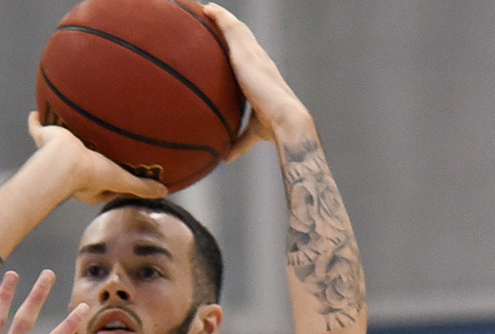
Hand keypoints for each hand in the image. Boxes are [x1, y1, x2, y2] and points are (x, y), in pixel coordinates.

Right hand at [27, 113, 166, 203]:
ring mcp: (54, 153)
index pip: (103, 183)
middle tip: (97, 146)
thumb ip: (141, 186)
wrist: (63, 161)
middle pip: (82, 161)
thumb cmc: (91, 174)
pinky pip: (38, 128)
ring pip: (60, 143)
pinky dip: (35, 122)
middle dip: (88, 155)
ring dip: (63, 136)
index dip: (111, 178)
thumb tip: (164, 191)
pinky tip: (36, 112)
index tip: (119, 171)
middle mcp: (71, 168)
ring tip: (70, 124)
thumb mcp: (122, 179)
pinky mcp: (44, 138)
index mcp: (88, 182)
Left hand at [203, 4, 311, 160]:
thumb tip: (225, 157)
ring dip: (223, 17)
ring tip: (207, 8)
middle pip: (243, 37)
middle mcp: (260, 61)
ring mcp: (255, 55)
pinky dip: (220, 18)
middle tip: (213, 17)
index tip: (227, 42)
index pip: (249, 57)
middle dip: (229, 26)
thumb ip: (240, 142)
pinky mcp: (247, 54)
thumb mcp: (253, 133)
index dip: (239, 47)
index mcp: (262, 75)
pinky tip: (207, 9)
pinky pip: (231, 29)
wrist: (287, 120)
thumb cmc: (276, 129)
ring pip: (237, 29)